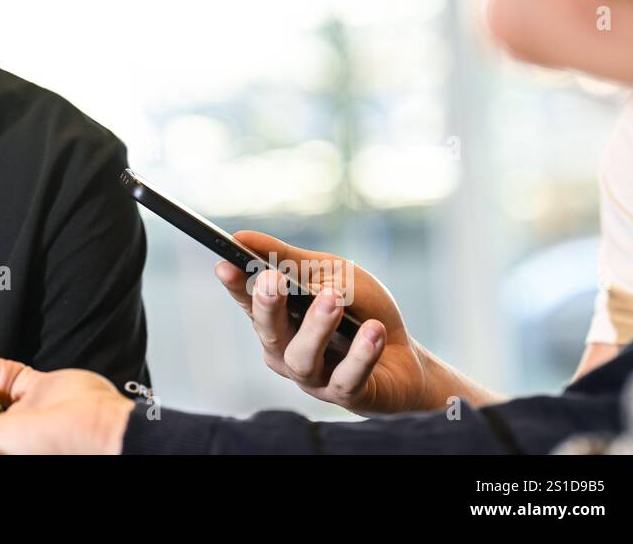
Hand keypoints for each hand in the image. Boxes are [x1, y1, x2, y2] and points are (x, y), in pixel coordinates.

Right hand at [215, 230, 446, 415]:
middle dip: (267, 305)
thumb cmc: (359, 312)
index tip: (226, 265)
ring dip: (316, 326)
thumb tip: (242, 237)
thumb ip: (289, 259)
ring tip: (334, 298)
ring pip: (302, 357)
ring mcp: (313, 378)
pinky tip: (374, 330)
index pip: (248, 301)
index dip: (236, 285)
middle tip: (272, 279)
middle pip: (268, 332)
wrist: (406, 359)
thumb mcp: (329, 273)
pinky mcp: (346, 396)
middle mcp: (285, 352)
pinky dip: (361, 353)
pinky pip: (347, 378)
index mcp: (277, 320)